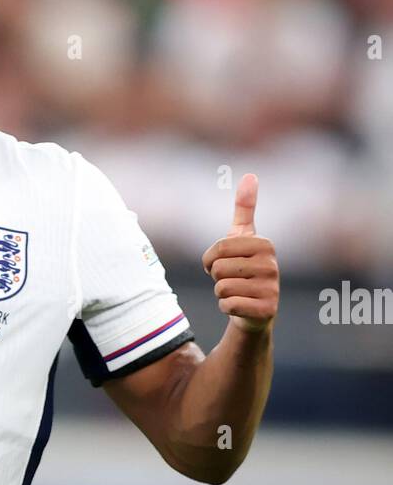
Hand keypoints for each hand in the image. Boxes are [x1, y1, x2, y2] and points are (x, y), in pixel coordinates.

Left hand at [202, 174, 278, 333]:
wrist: (254, 308)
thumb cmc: (245, 268)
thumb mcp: (244, 237)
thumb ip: (245, 208)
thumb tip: (250, 175)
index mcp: (265, 244)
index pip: (219, 249)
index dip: (211, 260)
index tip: (222, 263)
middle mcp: (272, 265)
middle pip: (220, 269)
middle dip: (217, 277)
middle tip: (232, 280)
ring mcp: (272, 288)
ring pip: (222, 288)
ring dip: (222, 293)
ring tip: (237, 292)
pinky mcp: (267, 310)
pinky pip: (228, 305)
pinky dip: (226, 307)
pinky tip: (239, 306)